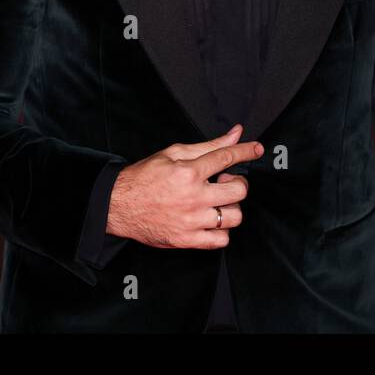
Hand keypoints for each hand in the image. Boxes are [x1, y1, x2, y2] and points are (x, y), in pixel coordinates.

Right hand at [107, 124, 261, 248]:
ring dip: (230, 207)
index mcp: (188, 172)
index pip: (227, 157)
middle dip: (237, 183)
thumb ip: (208, 145)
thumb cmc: (144, 178)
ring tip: (217, 202)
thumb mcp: (174, 153)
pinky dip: (221, 231)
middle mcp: (193, 197)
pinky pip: (220, 240)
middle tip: (224, 181)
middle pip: (238, 191)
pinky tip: (211, 220)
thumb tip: (235, 134)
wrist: (118, 204)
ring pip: (233, 217)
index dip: (246, 151)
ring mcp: (191, 221)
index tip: (256, 149)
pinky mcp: (187, 239)